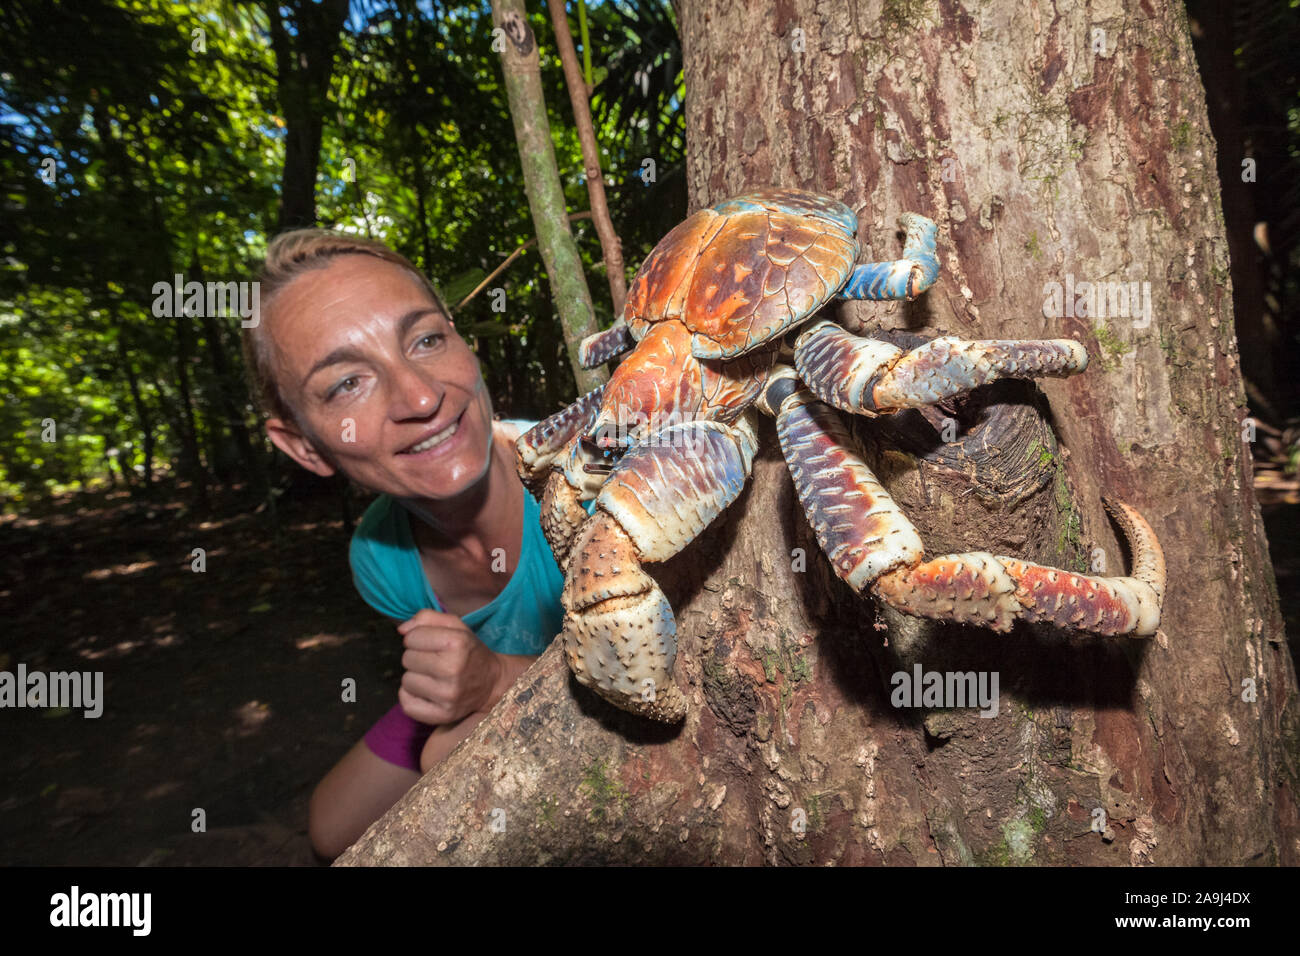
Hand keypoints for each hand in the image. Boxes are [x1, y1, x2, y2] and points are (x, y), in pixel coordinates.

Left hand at [396, 609, 503, 725]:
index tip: (432, 644)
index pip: (411, 638)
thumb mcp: (455, 625)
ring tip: (433, 677)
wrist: (492, 683)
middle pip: (407, 659)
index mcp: (457, 643)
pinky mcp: (442, 715)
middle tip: (434, 661)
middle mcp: (453, 669)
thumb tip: (401, 630)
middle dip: (417, 657)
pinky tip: (427, 692)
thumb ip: (427, 617)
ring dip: (416, 677)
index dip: (418, 638)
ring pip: (406, 681)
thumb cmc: (469, 651)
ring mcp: (448, 695)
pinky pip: (407, 704)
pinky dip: (412, 697)